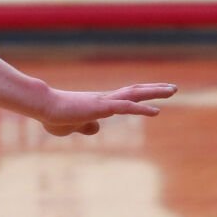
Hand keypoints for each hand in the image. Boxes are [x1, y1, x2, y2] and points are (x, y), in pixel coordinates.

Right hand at [37, 82, 176, 136]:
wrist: (43, 107)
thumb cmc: (54, 116)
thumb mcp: (73, 126)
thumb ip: (85, 126)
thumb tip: (96, 129)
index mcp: (101, 104)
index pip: (126, 97)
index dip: (142, 96)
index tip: (156, 95)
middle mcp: (106, 99)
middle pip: (136, 91)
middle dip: (155, 90)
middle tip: (173, 88)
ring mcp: (105, 102)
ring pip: (135, 95)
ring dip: (155, 93)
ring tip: (173, 90)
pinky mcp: (101, 107)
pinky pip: (126, 108)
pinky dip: (142, 109)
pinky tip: (157, 111)